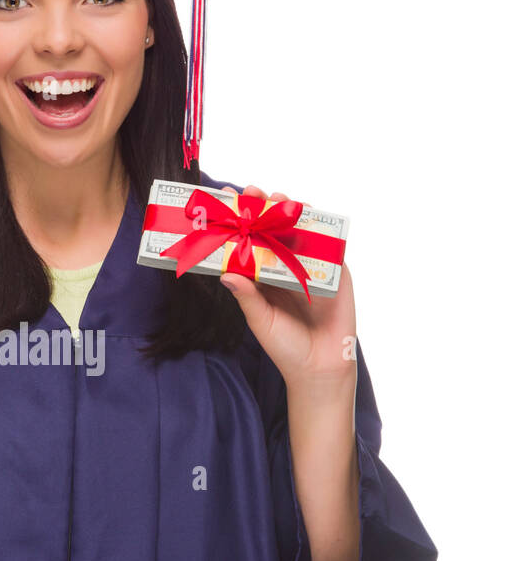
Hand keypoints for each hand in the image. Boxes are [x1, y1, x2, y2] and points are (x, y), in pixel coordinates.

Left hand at [218, 185, 356, 390]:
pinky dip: (320, 227)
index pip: (249, 240)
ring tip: (277, 198)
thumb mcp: (261, 321)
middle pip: (274, 228)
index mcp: (263, 276)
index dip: (240, 220)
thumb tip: (225, 274)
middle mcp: (286, 266)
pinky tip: (309, 214)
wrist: (320, 367)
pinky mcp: (337, 271)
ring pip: (301, 230)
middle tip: (251, 193)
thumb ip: (247, 297)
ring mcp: (311, 266)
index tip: (225, 200)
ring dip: (290, 210)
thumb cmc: (285, 347)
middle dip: (263, 207)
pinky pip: (329, 244)